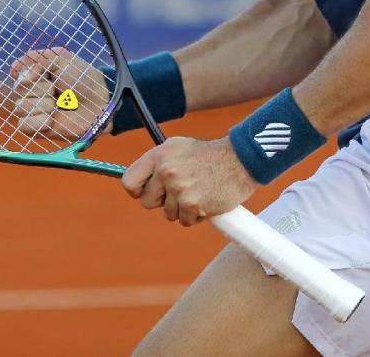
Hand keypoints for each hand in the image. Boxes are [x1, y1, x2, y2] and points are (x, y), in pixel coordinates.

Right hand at [8, 47, 109, 140]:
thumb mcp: (62, 59)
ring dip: (44, 104)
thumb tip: (21, 79)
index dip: (31, 70)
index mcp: (34, 70)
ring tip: (59, 104)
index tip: (47, 71)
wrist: (99, 102)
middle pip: (18, 88)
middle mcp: (29, 90)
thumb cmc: (83, 79)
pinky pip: (24, 125)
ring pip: (20, 107)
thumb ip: (39, 61)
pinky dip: (40, 121)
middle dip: (42, 87)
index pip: (18, 68)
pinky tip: (53, 118)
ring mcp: (31, 109)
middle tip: (58, 88)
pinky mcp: (36, 128)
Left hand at [121, 137, 257, 226]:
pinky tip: (207, 199)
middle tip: (181, 191)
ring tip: (199, 191)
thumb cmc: (211, 155)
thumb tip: (140, 181)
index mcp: (159, 155)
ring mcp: (179, 188)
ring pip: (168, 214)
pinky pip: (185, 221)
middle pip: (147, 202)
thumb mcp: (179, 148)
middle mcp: (166, 170)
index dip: (137, 191)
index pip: (129, 181)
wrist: (241, 160)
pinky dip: (196, 216)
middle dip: (163, 202)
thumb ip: (159, 163)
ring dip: (182, 209)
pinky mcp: (192, 204)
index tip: (147, 192)